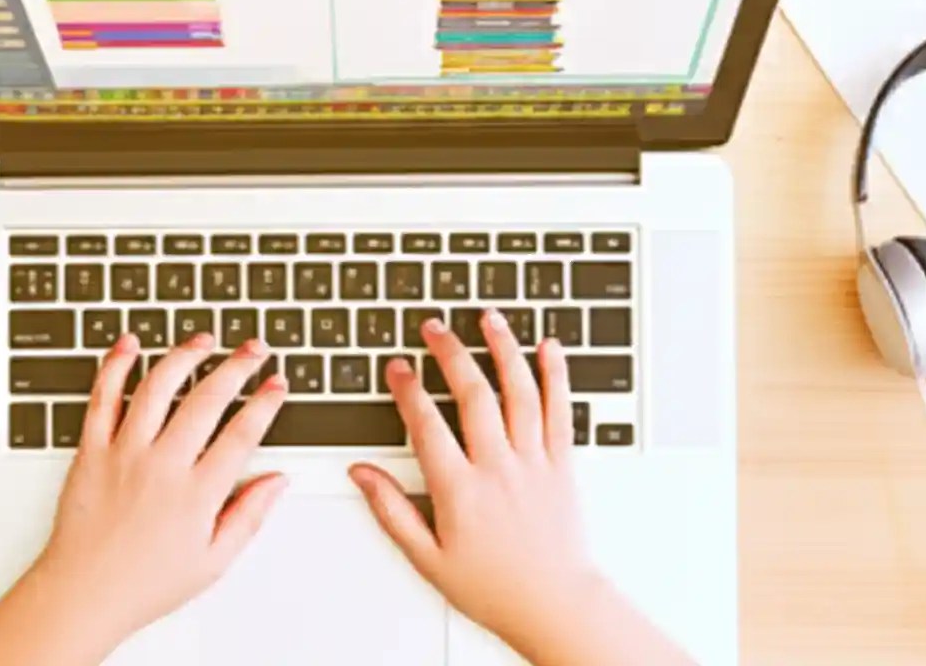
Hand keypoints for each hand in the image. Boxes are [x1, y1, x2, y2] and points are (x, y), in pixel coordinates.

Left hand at [35, 332, 287, 654]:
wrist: (81, 595)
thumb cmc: (144, 584)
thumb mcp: (213, 561)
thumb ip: (249, 516)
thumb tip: (276, 480)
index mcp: (197, 494)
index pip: (243, 433)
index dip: (266, 402)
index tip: (277, 384)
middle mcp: (162, 466)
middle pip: (207, 399)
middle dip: (237, 366)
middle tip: (253, 350)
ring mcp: (124, 454)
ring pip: (157, 387)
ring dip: (184, 355)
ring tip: (204, 340)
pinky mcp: (91, 451)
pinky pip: (102, 398)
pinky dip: (115, 366)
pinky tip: (129, 345)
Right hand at [351, 312, 688, 665]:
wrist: (554, 605)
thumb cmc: (493, 587)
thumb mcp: (427, 557)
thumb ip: (391, 510)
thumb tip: (362, 474)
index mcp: (459, 490)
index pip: (426, 424)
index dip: (407, 389)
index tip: (396, 368)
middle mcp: (498, 468)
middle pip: (472, 394)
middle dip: (450, 353)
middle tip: (434, 328)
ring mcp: (534, 462)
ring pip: (519, 392)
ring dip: (503, 349)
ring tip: (489, 319)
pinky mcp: (563, 465)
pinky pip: (561, 410)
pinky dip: (556, 375)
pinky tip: (549, 349)